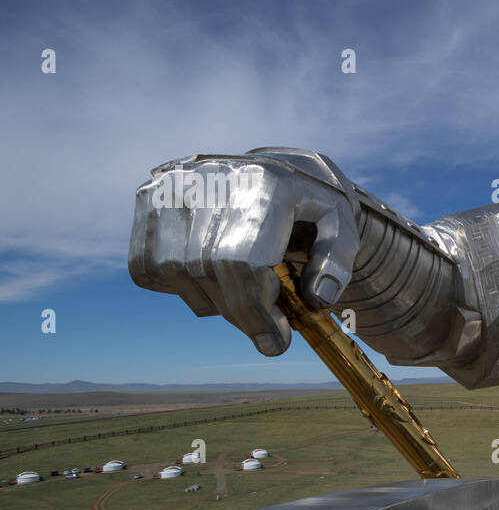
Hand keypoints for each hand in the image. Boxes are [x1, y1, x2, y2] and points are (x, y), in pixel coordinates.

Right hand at [128, 154, 359, 355]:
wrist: (280, 167)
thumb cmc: (313, 204)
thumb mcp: (342, 226)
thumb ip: (336, 262)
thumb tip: (317, 300)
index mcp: (264, 182)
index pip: (242, 261)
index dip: (256, 312)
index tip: (276, 343)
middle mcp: (212, 177)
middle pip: (207, 269)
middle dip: (239, 314)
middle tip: (264, 330)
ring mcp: (174, 183)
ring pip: (173, 270)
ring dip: (209, 302)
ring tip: (241, 296)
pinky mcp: (150, 194)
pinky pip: (145, 264)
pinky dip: (174, 286)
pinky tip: (210, 280)